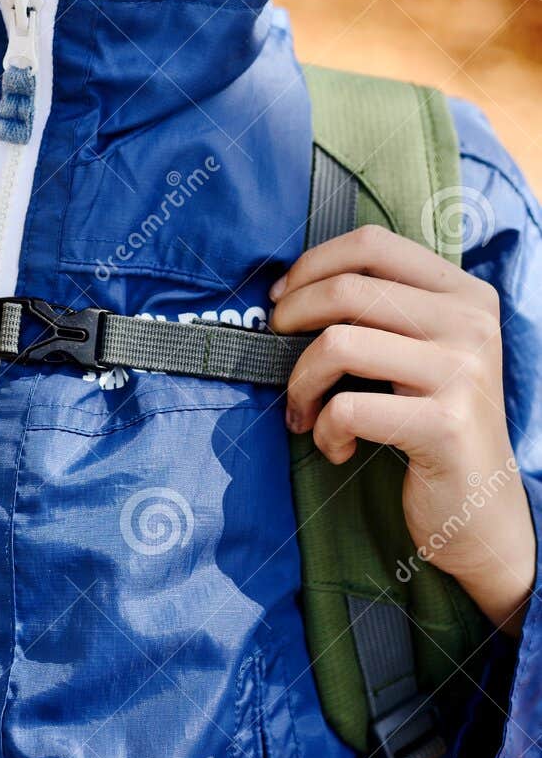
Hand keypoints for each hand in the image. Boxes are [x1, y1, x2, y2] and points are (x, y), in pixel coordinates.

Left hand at [269, 225, 536, 637]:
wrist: (481, 513)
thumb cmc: (431, 425)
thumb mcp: (420, 352)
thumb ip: (379, 311)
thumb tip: (291, 286)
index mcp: (465, 293)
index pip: (372, 243)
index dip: (312, 265)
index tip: (281, 300)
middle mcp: (472, 323)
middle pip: (348, 289)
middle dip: (291, 321)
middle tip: (275, 353)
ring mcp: (463, 371)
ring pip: (338, 344)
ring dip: (300, 383)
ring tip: (303, 411)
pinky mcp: (445, 423)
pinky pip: (347, 408)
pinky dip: (324, 430)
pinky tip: (338, 447)